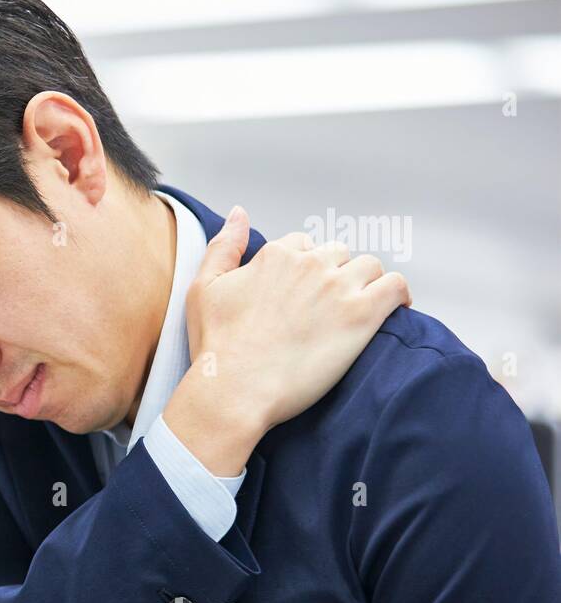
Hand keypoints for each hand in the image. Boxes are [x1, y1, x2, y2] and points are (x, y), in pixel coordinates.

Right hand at [163, 206, 410, 475]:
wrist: (236, 389)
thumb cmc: (216, 345)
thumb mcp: (204, 288)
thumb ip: (224, 246)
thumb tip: (240, 212)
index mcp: (275, 256)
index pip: (301, 245)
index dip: (301, 268)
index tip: (300, 292)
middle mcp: (309, 264)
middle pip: (337, 253)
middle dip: (334, 273)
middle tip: (326, 306)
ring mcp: (337, 287)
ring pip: (369, 266)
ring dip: (365, 283)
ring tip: (358, 308)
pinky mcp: (361, 315)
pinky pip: (395, 287)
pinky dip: (398, 294)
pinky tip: (393, 308)